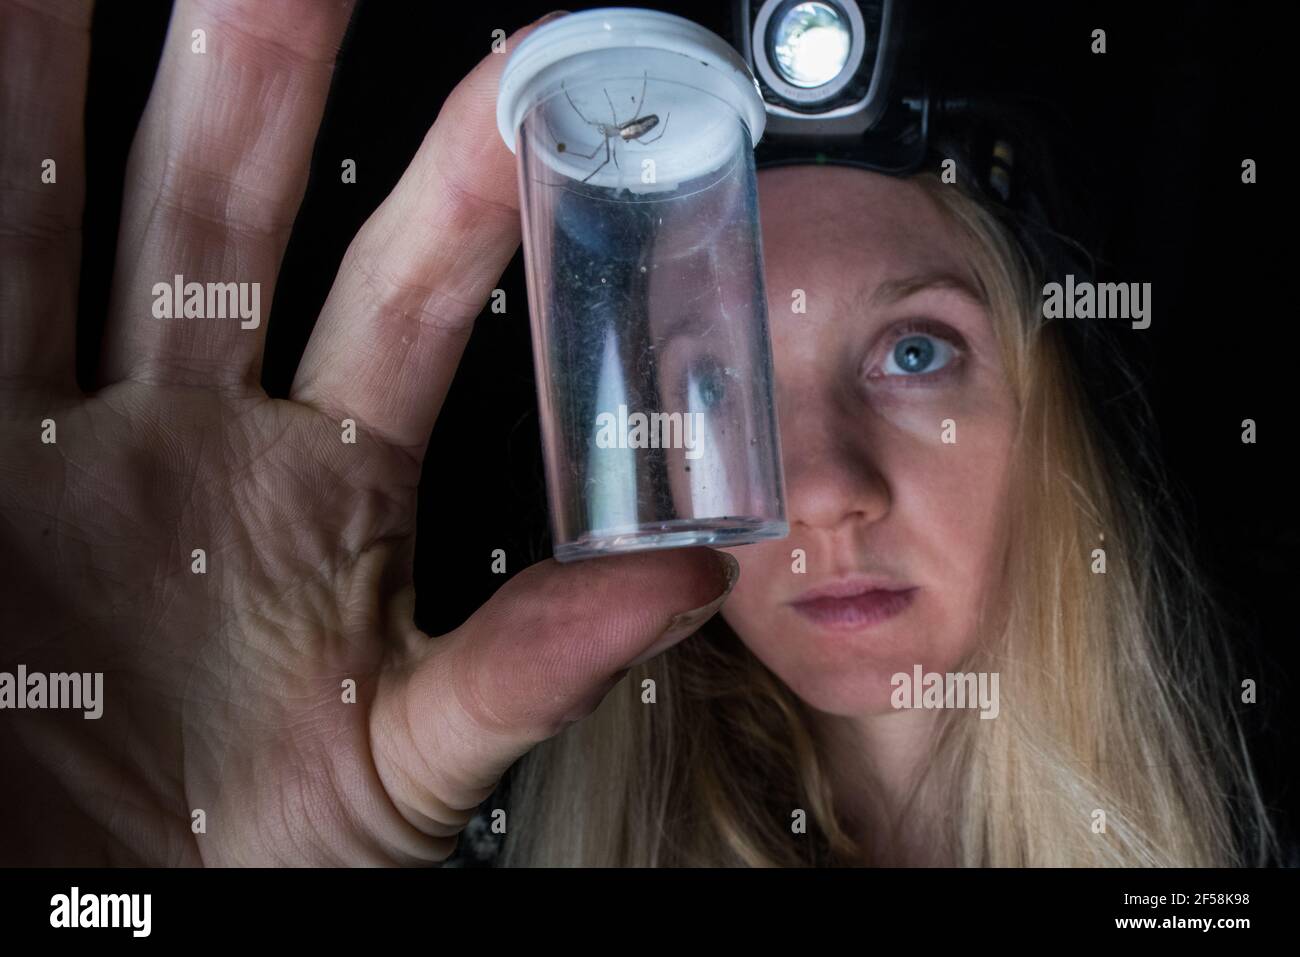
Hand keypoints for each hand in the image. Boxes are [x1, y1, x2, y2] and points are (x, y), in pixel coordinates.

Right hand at [0, 0, 736, 864]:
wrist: (109, 903)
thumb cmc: (263, 845)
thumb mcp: (412, 759)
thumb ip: (537, 665)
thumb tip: (691, 578)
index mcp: (324, 482)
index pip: (405, 291)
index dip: (462, 185)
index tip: (526, 81)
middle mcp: (194, 429)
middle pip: (223, 206)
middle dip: (255, 65)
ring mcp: (62, 436)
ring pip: (59, 221)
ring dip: (60, 87)